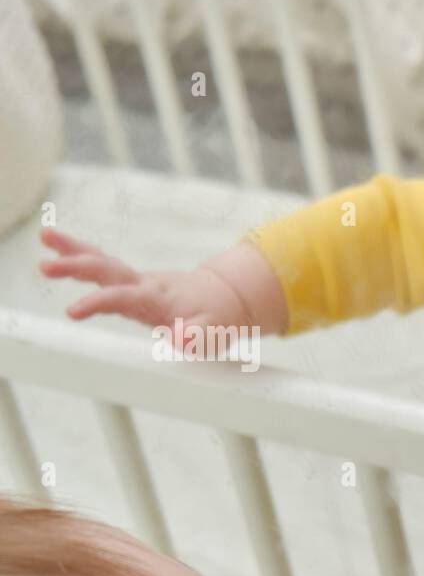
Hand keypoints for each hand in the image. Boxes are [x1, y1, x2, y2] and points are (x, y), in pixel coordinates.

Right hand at [39, 229, 286, 338]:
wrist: (226, 297)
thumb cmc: (218, 317)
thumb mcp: (214, 333)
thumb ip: (197, 337)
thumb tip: (179, 339)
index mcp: (158, 298)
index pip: (123, 298)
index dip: (99, 303)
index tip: (72, 310)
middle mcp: (144, 285)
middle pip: (107, 271)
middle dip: (76, 267)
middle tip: (46, 266)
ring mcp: (137, 282)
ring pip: (102, 262)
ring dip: (72, 250)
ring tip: (45, 236)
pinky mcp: (132, 284)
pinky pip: (103, 267)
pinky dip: (80, 256)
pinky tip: (56, 251)